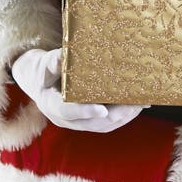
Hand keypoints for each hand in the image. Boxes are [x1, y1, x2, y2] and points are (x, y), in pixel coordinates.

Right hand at [11, 48, 147, 132]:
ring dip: (124, 117)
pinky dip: (123, 115)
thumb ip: (53, 62)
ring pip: (103, 126)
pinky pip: (107, 122)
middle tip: (134, 104)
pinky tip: (137, 105)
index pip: (68, 111)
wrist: (40, 82)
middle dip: (116, 115)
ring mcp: (78, 123)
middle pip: (93, 123)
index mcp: (51, 105)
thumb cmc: (42, 71)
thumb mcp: (43, 64)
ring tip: (141, 104)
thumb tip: (64, 55)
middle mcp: (66, 119)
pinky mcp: (88, 120)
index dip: (85, 112)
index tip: (102, 110)